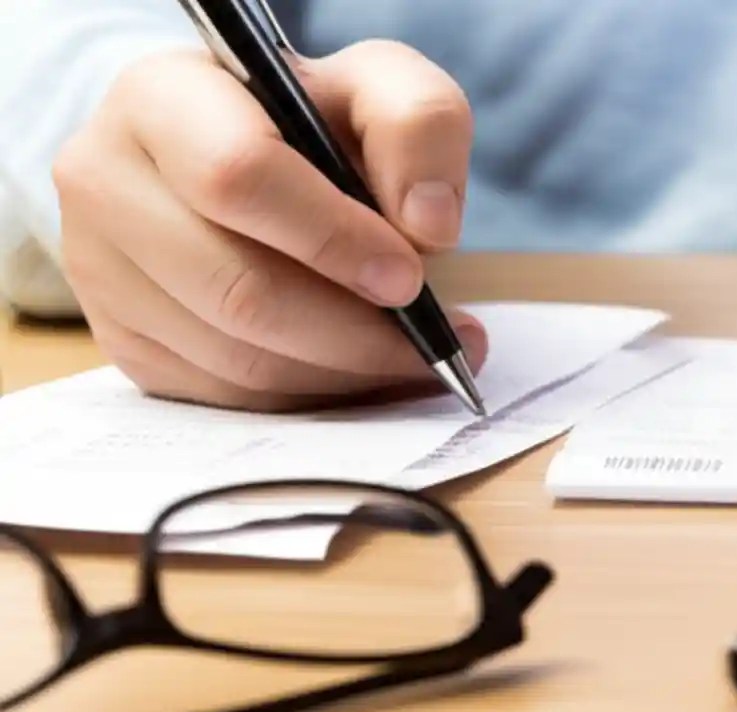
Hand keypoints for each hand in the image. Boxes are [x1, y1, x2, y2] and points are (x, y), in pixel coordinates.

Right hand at [54, 42, 485, 410]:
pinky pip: (226, 396)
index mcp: (159, 97)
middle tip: (434, 342)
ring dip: (343, 372)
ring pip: (236, 358)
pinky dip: (309, 395)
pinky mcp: (122, 341)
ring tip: (415, 357)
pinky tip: (362, 372)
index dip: (333, 238)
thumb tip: (429, 225)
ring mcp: (98, 272)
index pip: (237, 177)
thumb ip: (420, 124)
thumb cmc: (309, 120)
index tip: (409, 278)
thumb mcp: (377, 87)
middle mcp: (104, 182)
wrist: (234, 156)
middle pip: (238, 290)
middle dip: (353, 330)